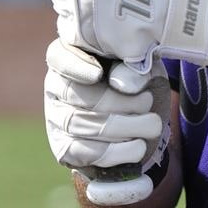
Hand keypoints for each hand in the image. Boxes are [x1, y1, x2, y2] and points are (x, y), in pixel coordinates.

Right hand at [44, 37, 170, 205]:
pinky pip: (82, 152)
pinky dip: (114, 152)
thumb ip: (133, 68)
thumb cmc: (137, 79)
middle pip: (76, 95)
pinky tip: (138, 147)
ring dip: (122, 128)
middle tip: (147, 102)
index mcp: (71, 54)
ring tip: (152, 125)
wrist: (140, 116)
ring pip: (80, 125)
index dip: (76, 67)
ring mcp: (56, 117)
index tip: (98, 74)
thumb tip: (122, 84)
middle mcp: (56, 85)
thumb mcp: (142, 66)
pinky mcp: (64, 147)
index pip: (60, 58)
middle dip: (117, 102)